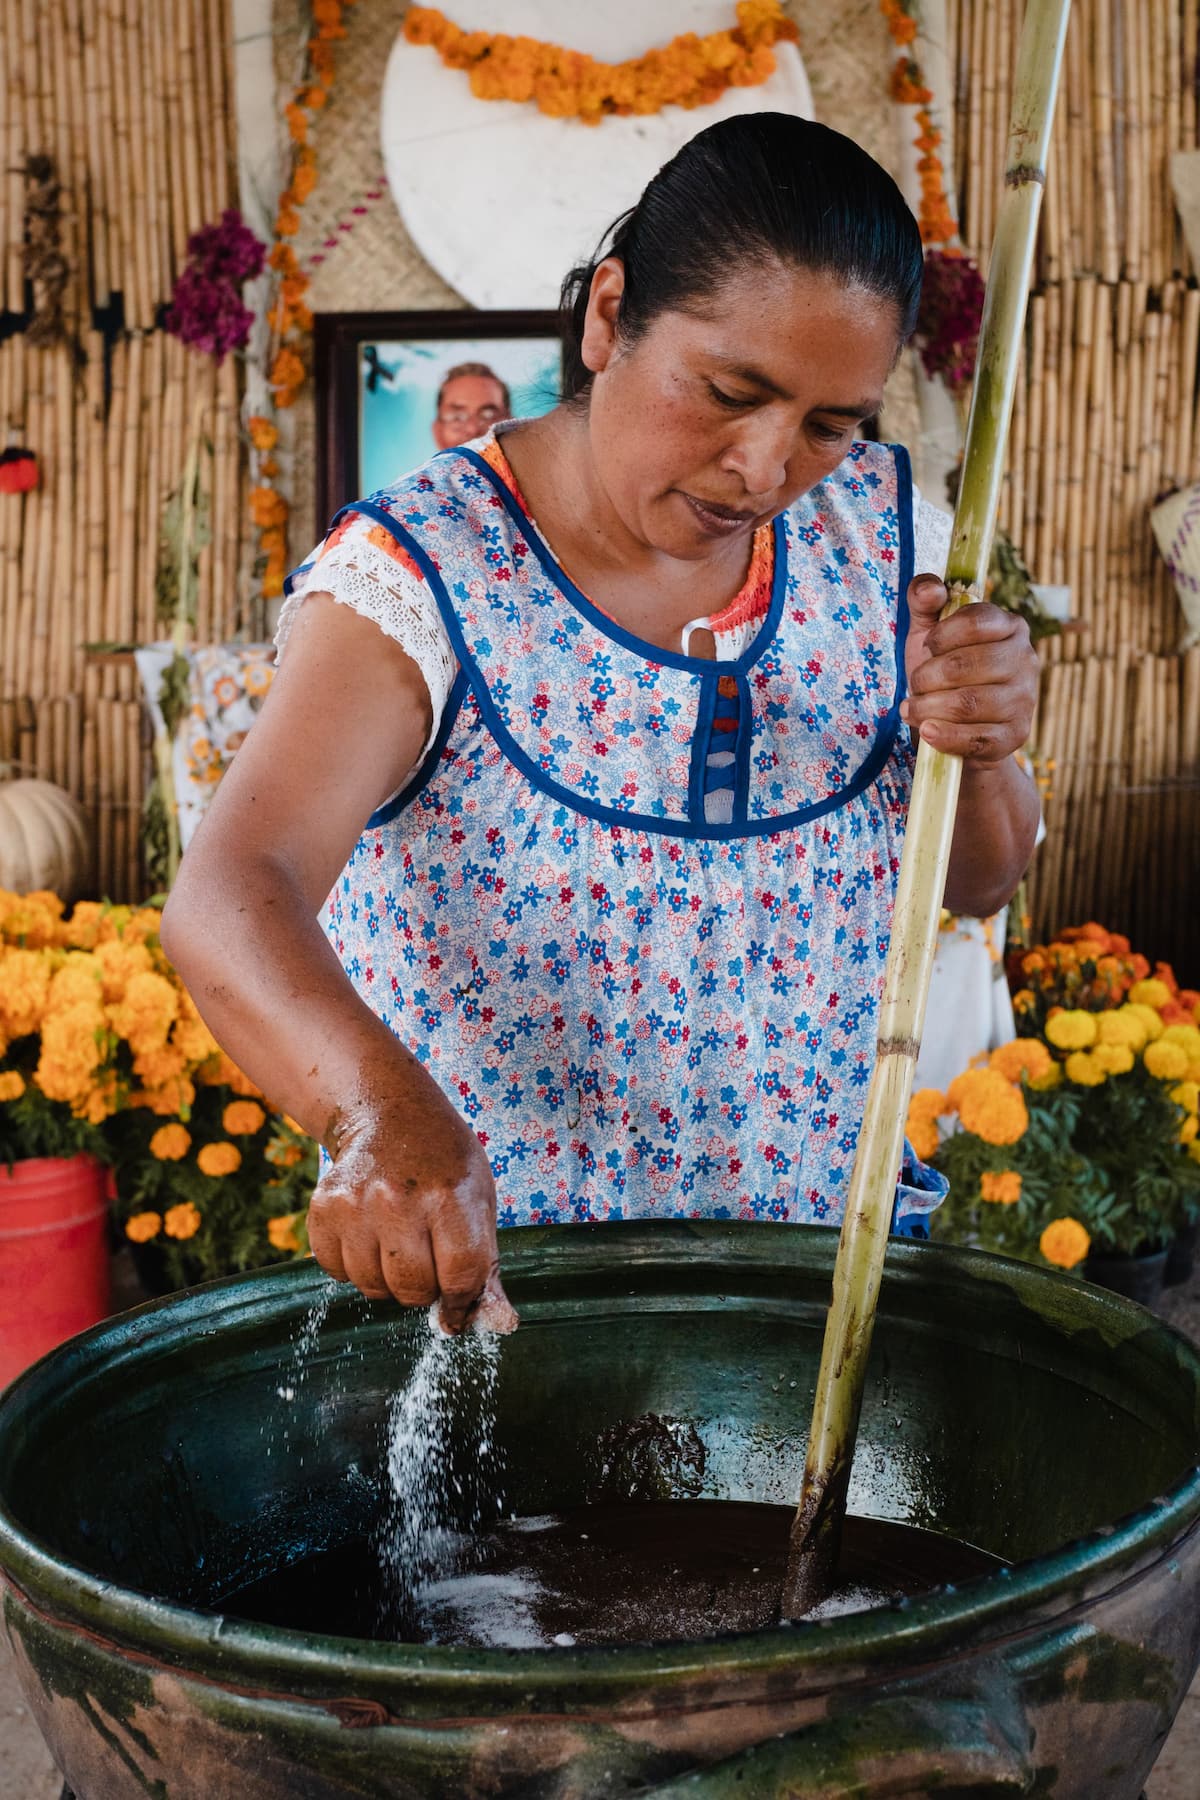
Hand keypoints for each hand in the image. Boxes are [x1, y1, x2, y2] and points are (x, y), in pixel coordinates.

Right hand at [306, 1102, 517, 1334]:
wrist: (390, 1115)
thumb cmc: (445, 1164)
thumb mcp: (480, 1200)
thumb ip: (485, 1266)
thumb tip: (496, 1324)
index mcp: (450, 1197)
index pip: (460, 1278)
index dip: (463, 1299)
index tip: (459, 1298)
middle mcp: (398, 1200)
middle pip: (412, 1289)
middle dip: (425, 1288)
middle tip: (428, 1258)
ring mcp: (356, 1204)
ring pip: (373, 1287)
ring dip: (388, 1280)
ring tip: (398, 1243)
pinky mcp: (324, 1208)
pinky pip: (337, 1272)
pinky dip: (355, 1267)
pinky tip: (370, 1235)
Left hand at [900, 575, 1038, 765]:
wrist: (954, 725)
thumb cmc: (941, 672)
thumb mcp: (928, 632)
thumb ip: (924, 600)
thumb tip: (931, 588)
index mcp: (1009, 626)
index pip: (976, 621)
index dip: (941, 635)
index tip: (927, 647)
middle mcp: (1025, 659)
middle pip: (965, 665)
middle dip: (926, 677)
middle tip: (914, 685)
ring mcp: (1025, 699)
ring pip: (968, 703)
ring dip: (928, 708)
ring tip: (912, 709)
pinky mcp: (1016, 735)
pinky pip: (977, 738)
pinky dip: (945, 737)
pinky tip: (928, 732)